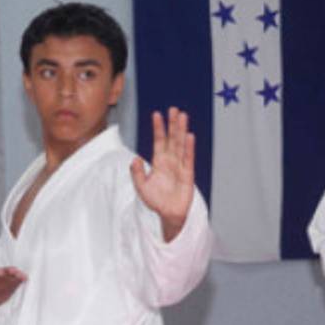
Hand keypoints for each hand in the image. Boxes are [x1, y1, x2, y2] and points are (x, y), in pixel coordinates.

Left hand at [131, 107, 195, 241]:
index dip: (158, 128)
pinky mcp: (188, 175)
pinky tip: (189, 137)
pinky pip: (188, 159)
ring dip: (181, 131)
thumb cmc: (156, 201)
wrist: (168, 215)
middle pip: (171, 139)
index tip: (156, 114)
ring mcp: (180, 166)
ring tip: (183, 117)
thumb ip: (137, 173)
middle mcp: (170, 161)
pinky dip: (188, 148)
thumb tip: (135, 159)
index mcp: (159, 162)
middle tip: (174, 109)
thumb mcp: (141, 187)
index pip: (159, 141)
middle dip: (172, 124)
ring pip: (180, 145)